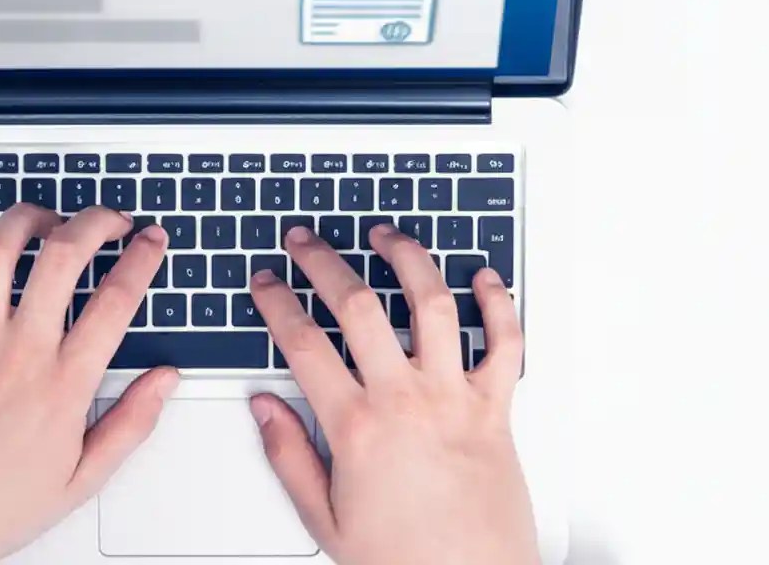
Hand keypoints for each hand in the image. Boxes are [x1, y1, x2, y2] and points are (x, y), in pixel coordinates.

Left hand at [0, 205, 177, 564]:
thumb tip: (165, 381)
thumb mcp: (83, 479)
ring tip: (44, 217)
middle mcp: (19, 356)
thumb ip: (130, 423)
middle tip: (108, 218)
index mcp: (64, 387)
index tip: (150, 240)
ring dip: (26, 219)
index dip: (141, 258)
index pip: (116, 301)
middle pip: (62, 258)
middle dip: (94, 221)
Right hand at [249, 225, 537, 564]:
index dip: (278, 303)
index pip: (304, 343)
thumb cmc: (405, 562)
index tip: (267, 283)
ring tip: (386, 236)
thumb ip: (289, 456)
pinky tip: (484, 277)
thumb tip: (264, 408)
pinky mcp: (496, 409)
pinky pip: (505, 343)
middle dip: (324, 263)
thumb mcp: (324, 519)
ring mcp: (455, 398)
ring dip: (408, 259)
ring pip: (432, 305)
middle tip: (306, 241)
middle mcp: (406, 401)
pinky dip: (499, 304)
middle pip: (359, 306)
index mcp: (356, 427)